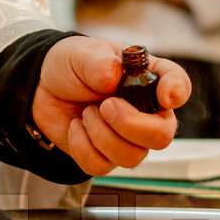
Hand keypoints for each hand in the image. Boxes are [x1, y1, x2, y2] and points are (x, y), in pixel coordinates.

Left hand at [33, 35, 190, 175]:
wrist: (41, 89)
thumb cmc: (71, 67)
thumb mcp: (81, 53)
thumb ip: (98, 61)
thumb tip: (112, 75)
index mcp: (147, 79)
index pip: (178, 85)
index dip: (177, 92)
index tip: (166, 96)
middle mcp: (145, 112)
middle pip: (162, 136)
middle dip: (131, 125)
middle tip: (105, 105)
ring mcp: (127, 138)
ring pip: (132, 156)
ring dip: (101, 134)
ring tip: (86, 112)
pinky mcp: (105, 156)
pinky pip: (102, 166)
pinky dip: (82, 146)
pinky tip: (77, 127)